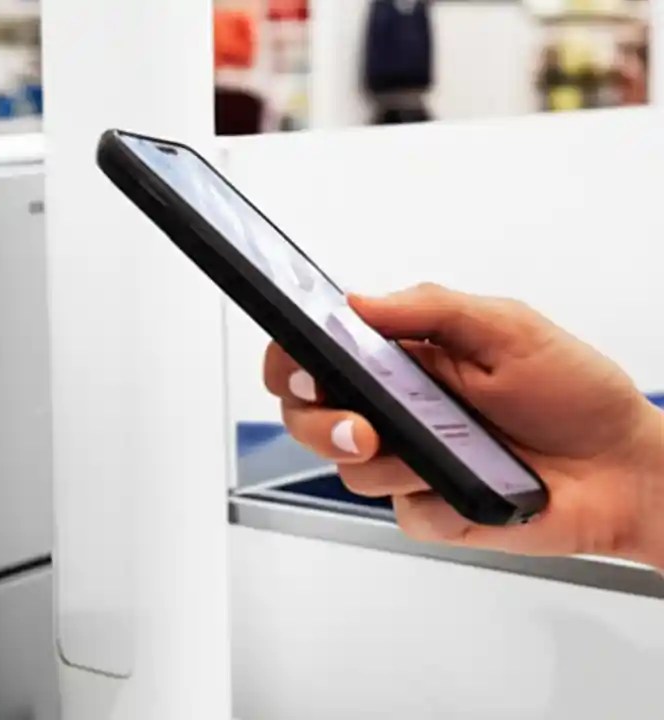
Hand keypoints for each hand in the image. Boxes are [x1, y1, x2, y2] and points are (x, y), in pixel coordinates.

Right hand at [263, 283, 663, 567]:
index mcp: (400, 358)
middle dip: (320, 424)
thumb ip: (431, 308)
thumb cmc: (575, 395)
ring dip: (395, 462)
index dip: (288, 362)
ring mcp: (407, 462)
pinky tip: (473, 485)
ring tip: (452, 451)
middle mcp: (392, 409)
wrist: (623, 469)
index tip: (302, 369)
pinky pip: (403, 513)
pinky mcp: (429, 509)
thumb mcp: (509, 329)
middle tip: (363, 428)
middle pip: (307, 417)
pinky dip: (438, 501)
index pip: (313, 354)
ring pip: (350, 470)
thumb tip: (360, 302)